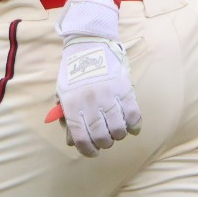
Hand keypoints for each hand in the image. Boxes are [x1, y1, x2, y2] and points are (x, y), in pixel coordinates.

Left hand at [50, 0, 141, 156]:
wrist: (89, 43)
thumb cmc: (74, 72)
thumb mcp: (63, 93)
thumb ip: (67, 118)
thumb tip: (72, 142)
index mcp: (73, 104)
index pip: (81, 138)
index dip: (88, 150)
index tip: (93, 153)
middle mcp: (90, 102)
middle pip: (101, 136)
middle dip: (104, 143)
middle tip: (105, 140)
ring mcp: (109, 95)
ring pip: (118, 129)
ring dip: (118, 136)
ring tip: (116, 132)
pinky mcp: (125, 88)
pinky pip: (134, 115)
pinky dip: (134, 126)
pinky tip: (132, 128)